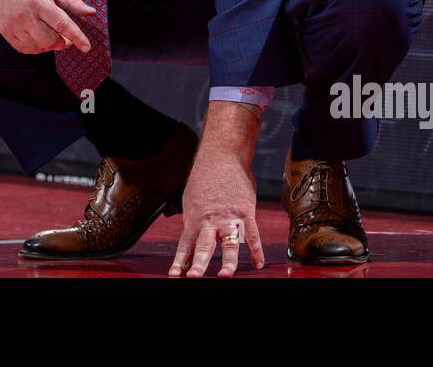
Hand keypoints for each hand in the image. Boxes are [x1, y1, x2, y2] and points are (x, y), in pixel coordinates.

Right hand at [0, 0, 95, 54]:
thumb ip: (72, 1)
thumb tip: (91, 12)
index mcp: (39, 2)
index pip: (62, 24)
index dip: (77, 37)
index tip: (86, 47)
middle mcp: (25, 15)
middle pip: (50, 41)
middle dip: (63, 42)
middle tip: (66, 37)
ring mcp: (12, 25)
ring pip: (37, 47)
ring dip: (49, 45)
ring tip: (51, 34)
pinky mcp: (4, 31)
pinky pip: (23, 49)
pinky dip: (35, 47)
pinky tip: (38, 37)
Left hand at [169, 148, 263, 276]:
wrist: (222, 154)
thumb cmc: (205, 175)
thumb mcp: (191, 197)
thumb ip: (194, 217)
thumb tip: (192, 231)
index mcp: (194, 217)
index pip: (185, 244)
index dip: (180, 261)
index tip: (174, 275)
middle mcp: (210, 219)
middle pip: (203, 246)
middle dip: (198, 264)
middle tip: (194, 278)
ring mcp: (229, 216)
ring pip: (229, 243)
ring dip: (228, 262)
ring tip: (224, 276)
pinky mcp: (246, 211)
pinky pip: (253, 235)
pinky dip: (256, 251)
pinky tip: (258, 264)